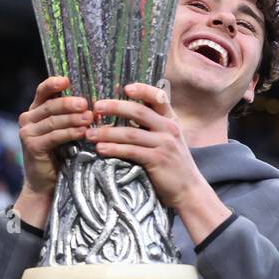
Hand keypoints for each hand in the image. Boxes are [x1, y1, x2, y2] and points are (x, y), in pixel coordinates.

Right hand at [18, 75, 93, 196]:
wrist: (45, 184)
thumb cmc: (59, 156)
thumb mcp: (63, 132)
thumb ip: (70, 117)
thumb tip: (93, 104)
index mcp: (35, 111)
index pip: (42, 92)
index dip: (53, 84)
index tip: (67, 80)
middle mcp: (27, 119)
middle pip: (50, 105)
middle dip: (70, 103)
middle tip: (86, 104)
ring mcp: (27, 133)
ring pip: (53, 120)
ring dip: (73, 118)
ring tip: (90, 118)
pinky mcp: (32, 146)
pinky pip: (54, 136)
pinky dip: (70, 133)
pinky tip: (83, 132)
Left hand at [87, 83, 203, 208]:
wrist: (189, 190)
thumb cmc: (174, 165)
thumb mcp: (169, 139)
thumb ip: (154, 126)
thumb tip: (126, 114)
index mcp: (171, 120)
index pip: (158, 97)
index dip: (142, 90)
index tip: (125, 88)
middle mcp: (169, 129)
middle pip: (138, 112)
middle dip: (115, 107)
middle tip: (96, 108)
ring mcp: (164, 144)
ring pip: (130, 133)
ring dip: (107, 132)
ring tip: (89, 134)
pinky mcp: (157, 161)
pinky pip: (131, 152)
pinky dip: (113, 149)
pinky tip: (101, 149)